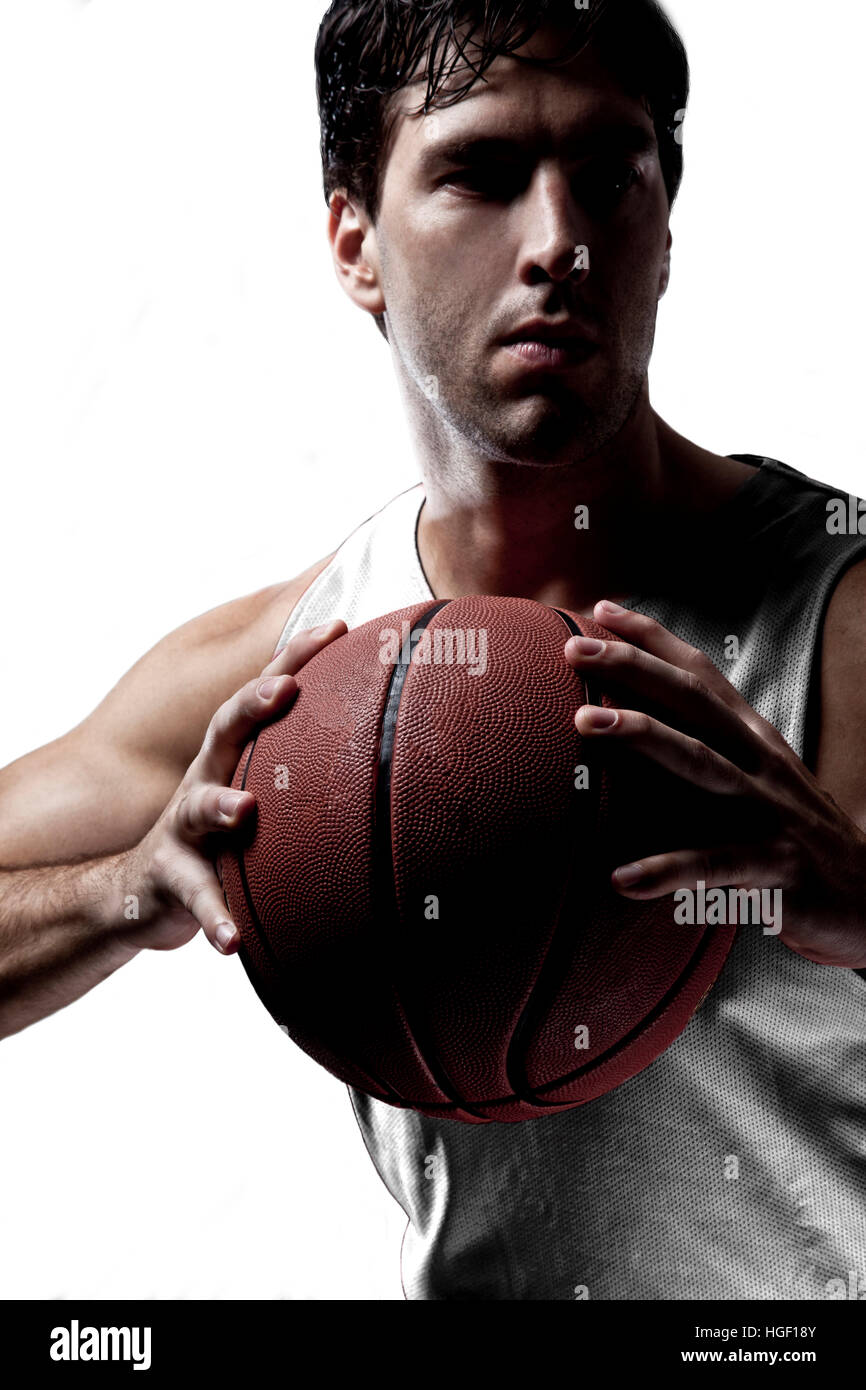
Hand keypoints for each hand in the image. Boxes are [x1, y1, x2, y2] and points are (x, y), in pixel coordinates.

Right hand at [115, 619, 346, 954]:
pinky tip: (233, 940)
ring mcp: (182, 827)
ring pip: (199, 808)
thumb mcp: (262, 794)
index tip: (340, 626)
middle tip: (285, 689)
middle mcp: (206, 777)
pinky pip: (195, 897)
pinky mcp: (170, 877)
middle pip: (224, 729)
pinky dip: (214, 917)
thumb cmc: (223, 836)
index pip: (266, 692)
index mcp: (236, 754)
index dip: (298, 655)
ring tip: (246, 810)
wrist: (142, 892)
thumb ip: (311, 774)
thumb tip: (401, 754)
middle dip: (252, 704)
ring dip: (221, 805)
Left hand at [565, 599, 865, 968]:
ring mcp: (770, 811)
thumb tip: (639, 721)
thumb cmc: (793, 833)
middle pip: (693, 702)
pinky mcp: (776, 867)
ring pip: (701, 762)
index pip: (700, 674)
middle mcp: (760, 762)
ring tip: (583, 721)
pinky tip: (621, 878)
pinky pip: (715, 865)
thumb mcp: (758, 777)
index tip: (601, 609)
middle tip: (574, 648)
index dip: (653, 639)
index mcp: (753, 738)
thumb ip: (709, 745)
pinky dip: (668, 870)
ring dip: (641, 736)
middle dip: (633, 668)